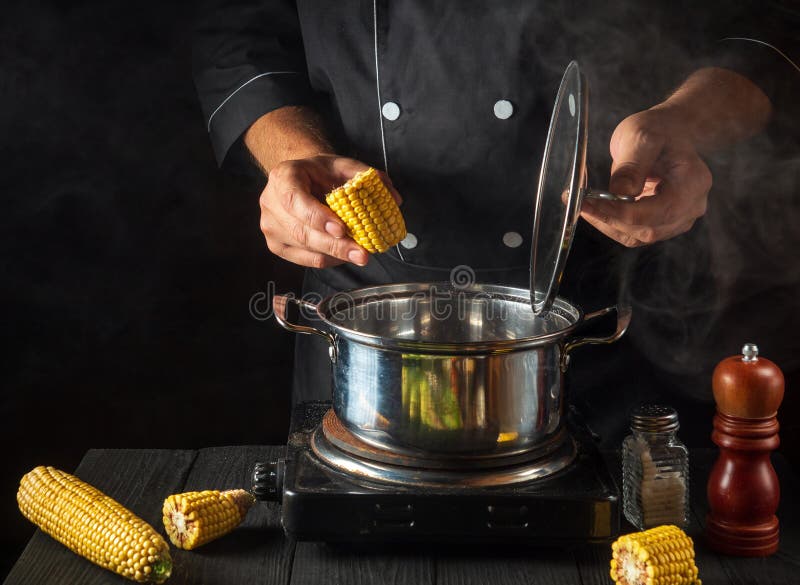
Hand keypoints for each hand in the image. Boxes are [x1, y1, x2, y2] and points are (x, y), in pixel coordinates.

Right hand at [259, 155, 400, 267]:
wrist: (301, 179)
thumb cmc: (321, 173)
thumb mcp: (343, 166)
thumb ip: (367, 177)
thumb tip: (395, 198)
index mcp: (283, 177)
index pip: (295, 200)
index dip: (317, 217)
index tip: (342, 229)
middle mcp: (270, 202)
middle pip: (302, 231)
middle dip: (335, 246)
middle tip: (362, 254)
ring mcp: (270, 226)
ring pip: (305, 249)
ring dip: (335, 255)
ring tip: (359, 254)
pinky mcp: (276, 245)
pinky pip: (305, 260)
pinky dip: (328, 259)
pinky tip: (344, 255)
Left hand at [580, 107, 711, 246]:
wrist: (667, 134)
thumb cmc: (658, 131)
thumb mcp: (642, 137)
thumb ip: (633, 165)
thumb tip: (620, 194)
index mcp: (693, 183)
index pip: (656, 211)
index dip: (620, 211)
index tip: (589, 202)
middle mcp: (692, 207)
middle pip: (647, 229)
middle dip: (610, 219)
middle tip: (581, 204)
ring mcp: (679, 219)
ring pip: (637, 236)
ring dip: (608, 224)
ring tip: (585, 205)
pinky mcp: (662, 224)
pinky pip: (634, 234)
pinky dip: (612, 225)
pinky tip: (596, 210)